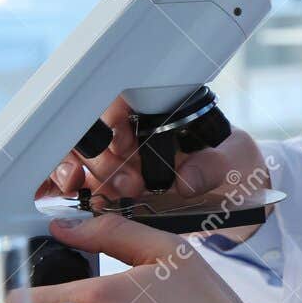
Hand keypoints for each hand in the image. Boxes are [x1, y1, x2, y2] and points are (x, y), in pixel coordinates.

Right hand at [36, 97, 271, 232]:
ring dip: (80, 177)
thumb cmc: (237, 165)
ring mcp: (114, 160)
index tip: (120, 146)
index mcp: (155, 109)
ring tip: (107, 198)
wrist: (239, 197)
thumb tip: (185, 179)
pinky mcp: (107, 190)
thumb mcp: (236, 159)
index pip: (115, 100)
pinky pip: (72, 185)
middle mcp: (128, 130)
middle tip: (130, 185)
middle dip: (98, 158)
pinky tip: (69, 202)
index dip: (108, 121)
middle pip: (86, 131)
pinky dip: (63, 192)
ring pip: (72, 157)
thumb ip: (215, 165)